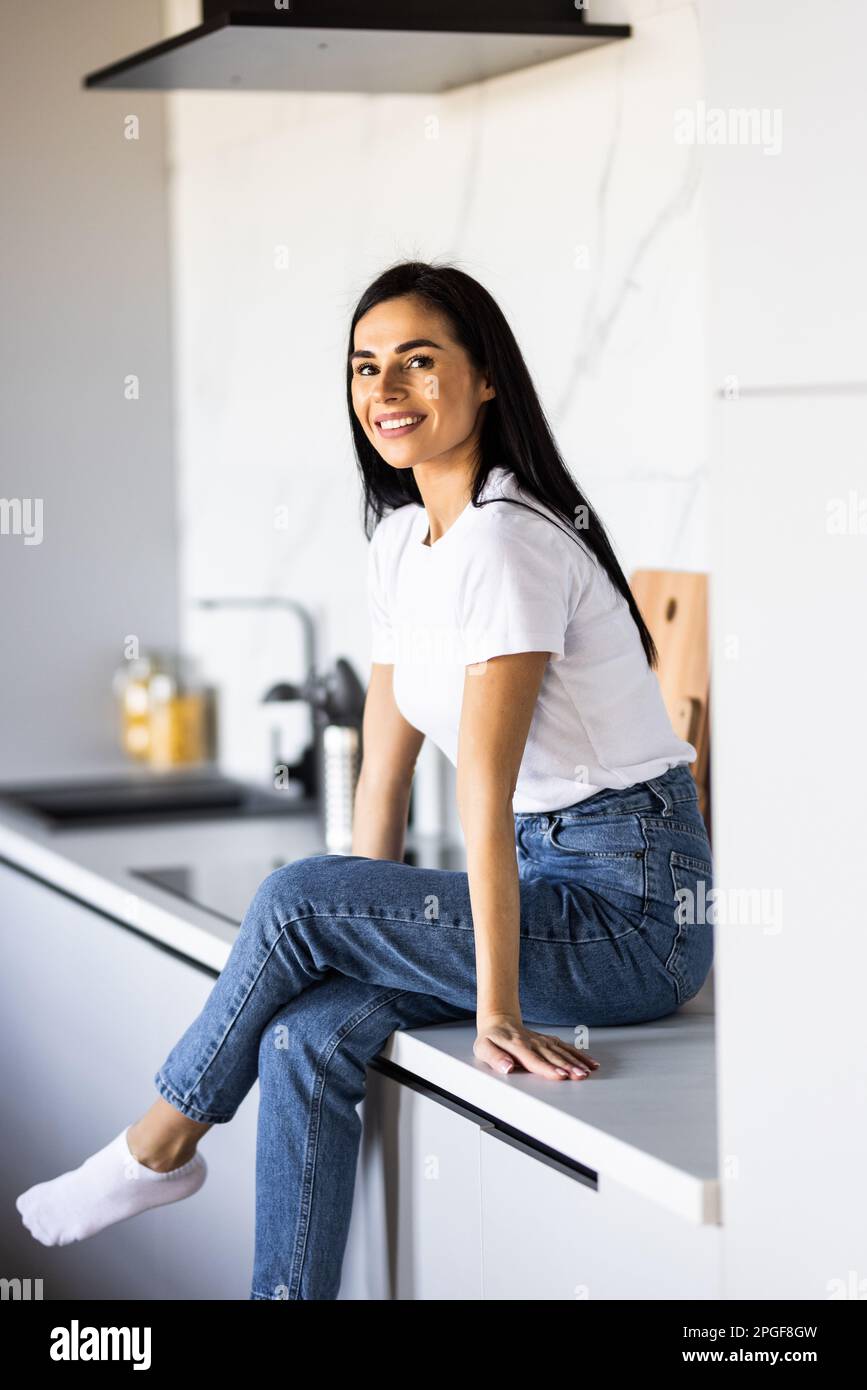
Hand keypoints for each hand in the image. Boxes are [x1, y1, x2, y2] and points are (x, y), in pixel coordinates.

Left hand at [474, 1014, 599, 1080]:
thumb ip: (495, 1058)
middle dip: (568, 1067)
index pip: (534, 1060)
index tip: (560, 1075)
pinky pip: (566, 1047)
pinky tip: (590, 1063)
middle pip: (552, 1056)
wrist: (498, 1021)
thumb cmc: (490, 1039)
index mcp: (517, 1046)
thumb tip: (506, 1067)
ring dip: (576, 1062)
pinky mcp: (549, 1041)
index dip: (548, 1068)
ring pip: (562, 1051)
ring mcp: (542, 1041)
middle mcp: (533, 1043)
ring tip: (587, 1072)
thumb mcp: (483, 1049)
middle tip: (580, 1076)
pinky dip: (579, 1055)